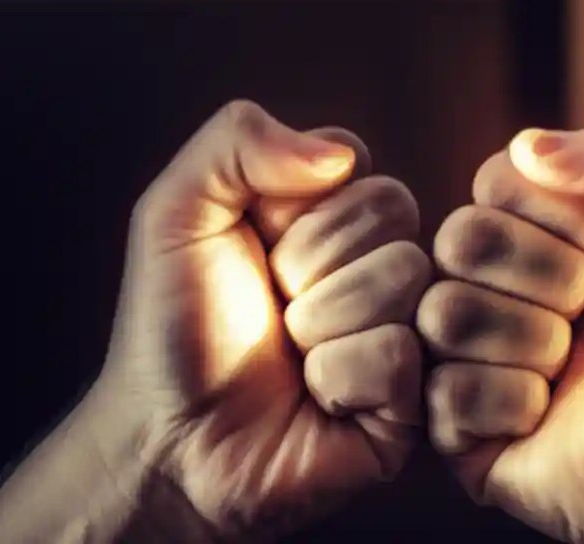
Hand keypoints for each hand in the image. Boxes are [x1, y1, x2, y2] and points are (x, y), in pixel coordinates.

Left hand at [96, 100, 427, 539]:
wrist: (169, 441)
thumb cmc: (172, 330)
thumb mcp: (178, 212)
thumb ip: (237, 140)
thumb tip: (338, 154)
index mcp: (327, 213)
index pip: (354, 161)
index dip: (295, 205)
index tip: (256, 248)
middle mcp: (373, 264)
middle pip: (392, 211)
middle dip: (308, 262)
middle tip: (271, 308)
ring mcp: (401, 326)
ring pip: (403, 278)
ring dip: (320, 322)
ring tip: (288, 356)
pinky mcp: (414, 397)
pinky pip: (399, 353)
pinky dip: (337, 377)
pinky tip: (314, 399)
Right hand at [418, 110, 583, 540]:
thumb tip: (527, 146)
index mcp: (530, 222)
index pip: (496, 178)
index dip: (564, 217)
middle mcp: (486, 278)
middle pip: (461, 240)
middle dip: (553, 280)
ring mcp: (462, 347)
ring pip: (447, 313)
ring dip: (535, 344)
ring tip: (574, 366)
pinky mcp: (452, 422)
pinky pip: (444, 389)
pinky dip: (513, 403)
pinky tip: (547, 412)